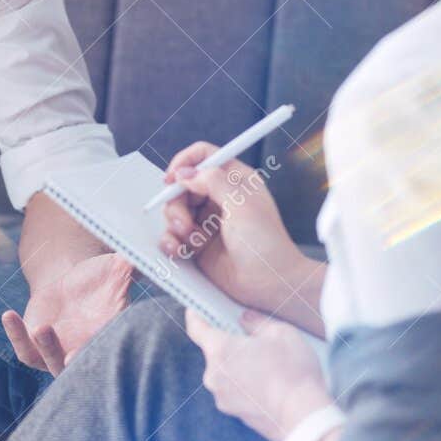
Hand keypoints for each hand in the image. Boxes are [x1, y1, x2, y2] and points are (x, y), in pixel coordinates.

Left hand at [3, 252, 132, 374]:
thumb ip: (134, 266)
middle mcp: (85, 350)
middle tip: (72, 358)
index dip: (108, 355)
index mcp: (110, 336)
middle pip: (81, 368)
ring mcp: (58, 353)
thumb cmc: (101, 277)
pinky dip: (16, 336)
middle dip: (76, 365)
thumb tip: (154, 256)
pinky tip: (9, 315)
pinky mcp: (34, 346)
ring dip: (47, 349)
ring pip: (51, 362)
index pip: (112, 350)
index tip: (102, 349)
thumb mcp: (118, 268)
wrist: (71, 283)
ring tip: (41, 327)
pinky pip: (25, 350)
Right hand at [156, 141, 324, 332]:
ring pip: (174, 210)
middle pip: (182, 185)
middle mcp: (219, 197)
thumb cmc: (265, 243)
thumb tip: (184, 173)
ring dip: (174, 224)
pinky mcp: (198, 244)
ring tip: (188, 240)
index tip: (171, 178)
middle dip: (176, 202)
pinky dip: (171, 241)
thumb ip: (213, 181)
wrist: (270, 284)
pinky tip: (179, 250)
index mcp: (235, 180)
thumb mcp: (242, 204)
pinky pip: (173, 235)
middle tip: (184, 223)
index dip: (184, 162)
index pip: (203, 156)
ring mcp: (207, 221)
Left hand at [185, 308, 330, 440]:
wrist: (304, 417)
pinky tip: (269, 384)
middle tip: (254, 340)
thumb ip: (256, 322)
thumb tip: (245, 320)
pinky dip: (246, 384)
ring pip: (225, 372)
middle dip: (230, 344)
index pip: (196, 328)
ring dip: (239, 366)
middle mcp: (214, 375)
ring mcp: (222, 396)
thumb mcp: (280, 333)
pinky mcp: (234, 412)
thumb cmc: (293, 372)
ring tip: (268, 366)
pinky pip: (234, 390)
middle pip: (214, 351)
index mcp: (220, 350)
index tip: (196, 310)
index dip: (195, 315)